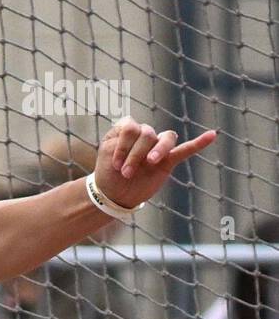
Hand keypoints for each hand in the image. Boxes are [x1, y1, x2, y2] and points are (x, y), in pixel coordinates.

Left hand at [94, 117, 215, 208]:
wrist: (113, 193)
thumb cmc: (108, 172)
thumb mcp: (106, 157)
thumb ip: (118, 141)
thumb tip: (129, 125)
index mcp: (128, 131)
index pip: (131, 128)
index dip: (123, 145)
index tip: (114, 164)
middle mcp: (144, 135)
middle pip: (147, 133)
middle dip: (135, 154)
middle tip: (125, 173)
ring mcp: (157, 148)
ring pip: (166, 138)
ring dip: (158, 150)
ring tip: (150, 162)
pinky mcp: (168, 160)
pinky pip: (186, 149)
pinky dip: (199, 143)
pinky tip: (212, 135)